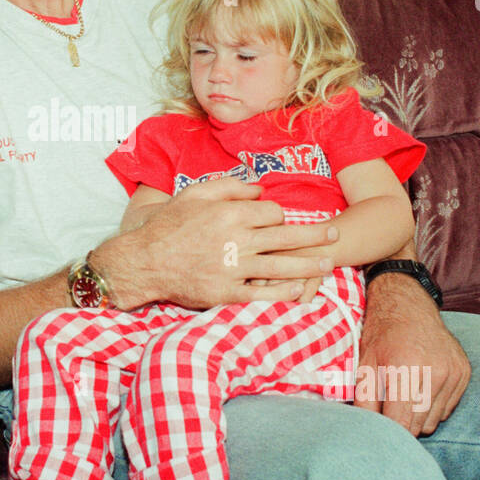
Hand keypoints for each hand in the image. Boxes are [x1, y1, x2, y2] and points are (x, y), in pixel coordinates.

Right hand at [98, 178, 335, 308]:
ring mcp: (233, 268)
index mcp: (231, 213)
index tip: (279, 219)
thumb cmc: (168, 225)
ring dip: (309, 264)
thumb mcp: (194, 193)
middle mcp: (237, 239)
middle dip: (315, 234)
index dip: (279, 214)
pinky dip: (283, 292)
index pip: (272, 211)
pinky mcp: (226, 293)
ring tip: (328, 263)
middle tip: (335, 234)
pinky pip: (262, 293)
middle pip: (287, 236)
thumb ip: (228, 186)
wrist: (144, 262)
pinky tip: (299, 290)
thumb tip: (259, 188)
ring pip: (282, 265)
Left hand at [353, 273, 468, 435]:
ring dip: (417, 417)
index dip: (388, 431)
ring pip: (434, 421)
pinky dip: (432, 406)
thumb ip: (364, 402)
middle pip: (418, 426)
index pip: (401, 423)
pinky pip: (447, 409)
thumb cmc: (381, 336)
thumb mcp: (364, 366)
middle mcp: (434, 371)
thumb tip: (367, 432)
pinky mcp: (463, 373)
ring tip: (404, 396)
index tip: (379, 431)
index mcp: (405, 368)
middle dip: (401, 424)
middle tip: (389, 410)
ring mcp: (453, 372)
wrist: (408, 306)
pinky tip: (421, 387)